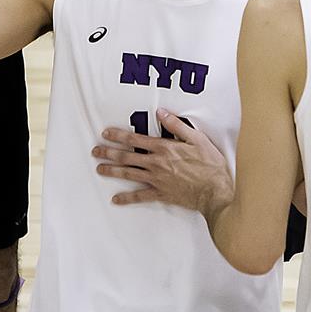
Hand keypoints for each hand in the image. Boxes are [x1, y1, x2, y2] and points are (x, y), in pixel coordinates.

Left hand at [92, 110, 233, 214]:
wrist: (215, 191)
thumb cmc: (210, 165)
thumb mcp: (197, 139)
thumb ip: (177, 126)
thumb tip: (162, 112)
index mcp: (164, 148)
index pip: (135, 140)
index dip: (118, 136)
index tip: (105, 133)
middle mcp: (156, 163)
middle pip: (127, 157)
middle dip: (109, 153)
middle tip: (95, 151)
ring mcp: (157, 180)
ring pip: (129, 174)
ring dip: (112, 171)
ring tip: (99, 169)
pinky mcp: (161, 194)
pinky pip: (140, 196)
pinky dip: (127, 198)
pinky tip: (115, 199)